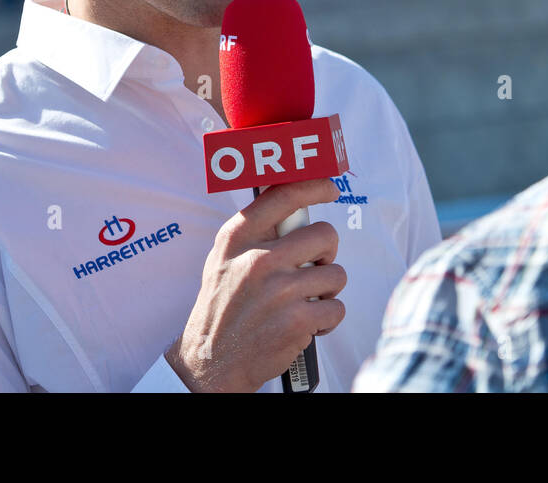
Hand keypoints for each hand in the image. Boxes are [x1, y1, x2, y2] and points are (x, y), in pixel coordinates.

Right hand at [165, 178, 345, 391]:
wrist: (211, 360)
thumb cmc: (223, 305)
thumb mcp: (224, 256)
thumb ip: (256, 229)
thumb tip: (294, 198)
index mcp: (239, 238)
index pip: (285, 196)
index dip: (315, 186)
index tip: (330, 188)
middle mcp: (258, 259)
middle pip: (325, 234)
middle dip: (327, 252)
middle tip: (313, 267)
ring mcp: (279, 290)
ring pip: (336, 274)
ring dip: (327, 289)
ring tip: (304, 300)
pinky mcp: (296, 320)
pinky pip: (336, 308)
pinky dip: (327, 318)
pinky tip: (306, 323)